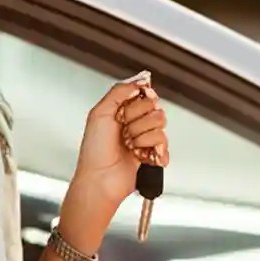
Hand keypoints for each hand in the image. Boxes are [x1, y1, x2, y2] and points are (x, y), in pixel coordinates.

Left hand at [71, 76, 170, 209]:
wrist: (100, 179)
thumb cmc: (94, 151)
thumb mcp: (98, 113)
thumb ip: (117, 92)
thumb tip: (137, 82)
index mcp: (120, 111)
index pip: (144, 95)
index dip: (139, 102)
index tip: (128, 111)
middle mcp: (133, 123)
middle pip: (155, 109)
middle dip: (138, 121)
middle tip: (124, 132)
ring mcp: (143, 138)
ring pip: (161, 126)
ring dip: (143, 136)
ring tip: (130, 145)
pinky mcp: (152, 154)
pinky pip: (165, 145)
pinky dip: (153, 151)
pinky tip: (139, 155)